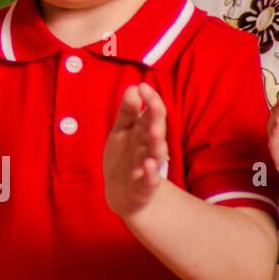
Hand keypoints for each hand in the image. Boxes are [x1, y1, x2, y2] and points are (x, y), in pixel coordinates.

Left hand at [104, 82, 168, 217]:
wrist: (123, 193)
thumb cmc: (126, 156)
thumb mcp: (122, 131)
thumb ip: (128, 112)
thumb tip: (133, 88)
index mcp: (145, 133)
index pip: (151, 114)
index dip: (150, 101)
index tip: (143, 86)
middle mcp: (150, 147)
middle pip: (156, 131)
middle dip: (156, 118)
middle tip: (154, 103)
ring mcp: (148, 167)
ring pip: (155, 153)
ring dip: (156, 142)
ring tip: (154, 129)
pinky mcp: (145, 186)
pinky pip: (149, 179)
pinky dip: (150, 173)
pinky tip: (147, 165)